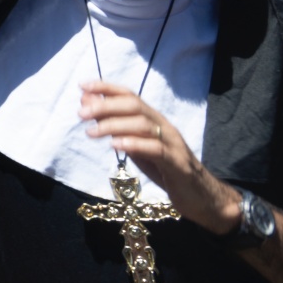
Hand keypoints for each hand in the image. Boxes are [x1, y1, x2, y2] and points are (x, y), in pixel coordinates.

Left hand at [80, 81, 240, 232]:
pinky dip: (135, 143)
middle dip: (106, 106)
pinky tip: (116, 145)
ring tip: (91, 132)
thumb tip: (88, 105)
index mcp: (154, 120)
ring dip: (114, 125)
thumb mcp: (136, 145)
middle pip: (135, 106)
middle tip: (81, 114)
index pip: (131, 95)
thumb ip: (115, 126)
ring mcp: (173, 144)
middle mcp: (164, 126)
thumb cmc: (164, 168)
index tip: (83, 86)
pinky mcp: (178, 164)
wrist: (201, 197)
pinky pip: (156, 149)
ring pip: (143, 124)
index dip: (107, 88)